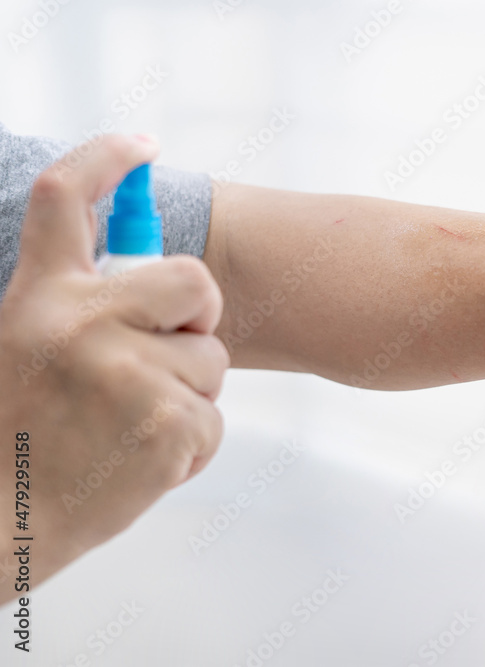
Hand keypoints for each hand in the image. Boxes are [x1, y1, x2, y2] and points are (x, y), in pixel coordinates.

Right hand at [0, 135, 228, 600]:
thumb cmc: (13, 441)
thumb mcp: (23, 352)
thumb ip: (78, 313)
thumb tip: (160, 288)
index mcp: (40, 299)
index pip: (64, 200)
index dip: (106, 159)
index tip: (142, 145)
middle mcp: (84, 323)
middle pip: (194, 281)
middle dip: (197, 315)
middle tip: (169, 349)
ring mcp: (130, 374)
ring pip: (210, 361)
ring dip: (186, 396)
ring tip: (124, 431)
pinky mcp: (169, 426)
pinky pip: (213, 422)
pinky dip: (188, 448)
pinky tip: (136, 465)